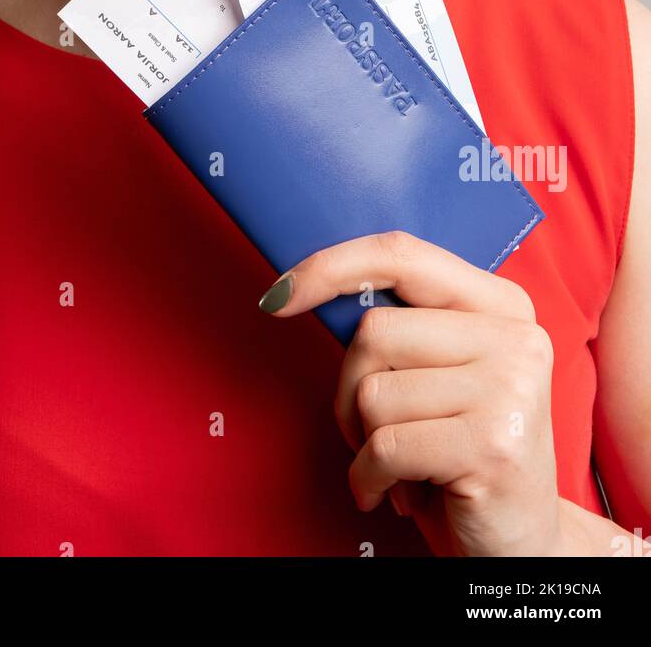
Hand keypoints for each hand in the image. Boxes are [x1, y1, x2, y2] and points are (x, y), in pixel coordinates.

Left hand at [258, 230, 564, 556]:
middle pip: (374, 331)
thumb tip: (302, 290)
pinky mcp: (493, 446)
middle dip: (351, 390)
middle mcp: (516, 338)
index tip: (279, 294)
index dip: (331, 266)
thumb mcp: (442, 376)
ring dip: (365, 442)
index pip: (401, 255)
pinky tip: (398, 494)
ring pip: (373, 392)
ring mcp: (510, 390)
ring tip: (402, 466)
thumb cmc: (461, 454)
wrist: (522, 546)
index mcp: (502, 305)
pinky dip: (370, 478)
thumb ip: (403, 329)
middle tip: (375, 434)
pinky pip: (384, 447)